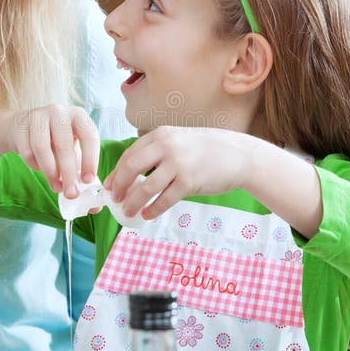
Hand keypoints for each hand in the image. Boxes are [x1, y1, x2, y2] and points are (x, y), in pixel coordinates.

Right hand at [11, 105, 99, 196]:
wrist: (25, 127)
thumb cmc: (57, 142)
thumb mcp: (74, 152)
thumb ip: (83, 176)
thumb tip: (94, 207)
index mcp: (79, 116)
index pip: (90, 137)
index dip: (91, 160)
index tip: (88, 181)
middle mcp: (59, 112)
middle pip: (64, 146)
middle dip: (69, 174)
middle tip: (71, 194)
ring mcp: (38, 116)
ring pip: (42, 149)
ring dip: (50, 173)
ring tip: (56, 187)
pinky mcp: (20, 125)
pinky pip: (27, 151)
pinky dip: (34, 165)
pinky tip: (39, 168)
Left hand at [103, 127, 248, 219]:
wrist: (239, 156)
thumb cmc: (207, 150)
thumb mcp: (180, 140)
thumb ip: (158, 152)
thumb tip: (132, 174)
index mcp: (161, 135)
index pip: (130, 154)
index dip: (117, 171)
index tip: (110, 185)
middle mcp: (167, 146)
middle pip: (131, 168)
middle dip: (119, 186)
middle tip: (115, 199)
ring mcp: (178, 164)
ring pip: (146, 187)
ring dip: (133, 202)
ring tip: (127, 211)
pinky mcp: (189, 181)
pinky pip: (164, 199)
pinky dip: (153, 209)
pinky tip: (147, 215)